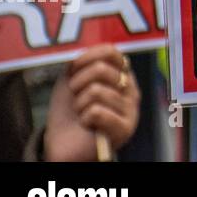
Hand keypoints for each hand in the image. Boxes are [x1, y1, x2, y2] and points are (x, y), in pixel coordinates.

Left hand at [43, 45, 139, 160]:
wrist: (65, 145)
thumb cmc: (70, 112)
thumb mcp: (70, 81)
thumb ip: (77, 63)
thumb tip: (78, 51)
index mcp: (121, 74)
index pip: (111, 52)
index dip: (87, 57)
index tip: (72, 69)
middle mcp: (130, 88)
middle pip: (101, 70)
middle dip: (78, 84)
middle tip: (77, 98)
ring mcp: (131, 108)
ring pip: (95, 92)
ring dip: (79, 105)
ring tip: (82, 114)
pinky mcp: (125, 128)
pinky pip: (97, 111)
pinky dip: (85, 118)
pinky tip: (88, 125)